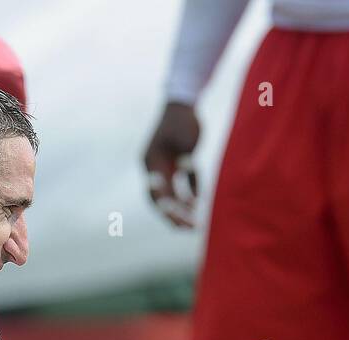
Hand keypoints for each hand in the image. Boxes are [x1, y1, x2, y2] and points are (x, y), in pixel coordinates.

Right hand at [142, 102, 199, 227]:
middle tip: (189, 230)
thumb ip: (186, 161)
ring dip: (180, 209)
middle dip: (174, 216)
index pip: (158, 194)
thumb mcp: (186, 138)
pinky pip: (179, 184)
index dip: (169, 211)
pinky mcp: (174, 163)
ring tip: (194, 224)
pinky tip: (197, 204)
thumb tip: (189, 183)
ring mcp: (163, 166)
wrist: (183, 101)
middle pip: (160, 199)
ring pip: (169, 194)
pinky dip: (187, 194)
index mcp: (151, 162)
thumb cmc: (183, 119)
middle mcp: (154, 167)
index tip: (183, 222)